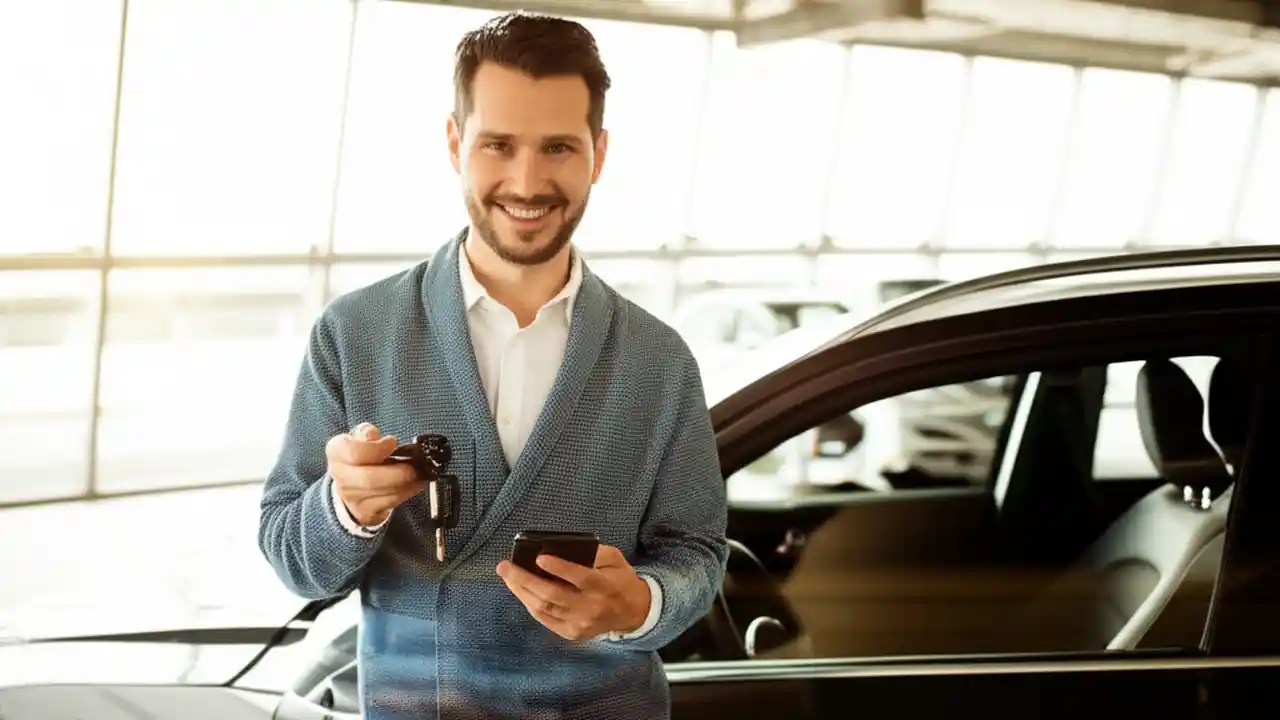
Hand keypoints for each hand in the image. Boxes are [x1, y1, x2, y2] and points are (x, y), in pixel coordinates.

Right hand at [327, 422, 422, 525]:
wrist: (350, 484)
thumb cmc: (361, 455)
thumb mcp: (361, 437)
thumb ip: (367, 433)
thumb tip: (372, 435)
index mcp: (336, 452)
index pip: (354, 453)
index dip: (376, 449)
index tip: (392, 442)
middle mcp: (340, 476)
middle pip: (369, 479)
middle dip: (397, 473)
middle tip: (414, 466)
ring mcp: (351, 497)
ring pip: (382, 494)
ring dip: (406, 484)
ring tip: (420, 474)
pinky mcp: (366, 512)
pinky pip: (390, 503)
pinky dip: (407, 492)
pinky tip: (415, 483)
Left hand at [496, 545, 650, 640]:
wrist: (633, 613)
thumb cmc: (620, 580)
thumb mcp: (616, 559)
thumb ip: (595, 553)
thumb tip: (565, 549)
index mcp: (604, 586)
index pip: (579, 577)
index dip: (559, 568)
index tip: (539, 557)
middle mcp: (590, 607)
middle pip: (553, 595)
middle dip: (525, 579)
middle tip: (504, 566)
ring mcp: (580, 623)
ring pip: (545, 609)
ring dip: (522, 592)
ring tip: (507, 577)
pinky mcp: (572, 633)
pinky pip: (545, 620)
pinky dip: (530, 605)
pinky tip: (521, 592)